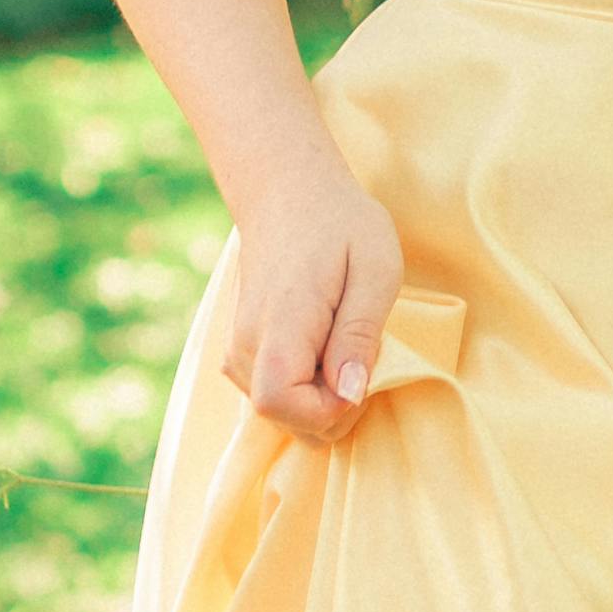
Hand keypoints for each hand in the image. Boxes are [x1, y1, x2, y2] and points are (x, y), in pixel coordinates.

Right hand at [221, 141, 405, 439]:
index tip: (362, 371)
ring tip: (343, 339)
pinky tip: (325, 345)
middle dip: (334, 406)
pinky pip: (276, 395)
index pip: (282, 404)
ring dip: (322, 395)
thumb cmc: (341, 224)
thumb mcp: (375, 268)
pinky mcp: (240, 352)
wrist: (287, 192)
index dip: (330, 409)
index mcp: (279, 324)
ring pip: (283, 413)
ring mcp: (237, 350)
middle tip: (360, 351)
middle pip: (286, 419)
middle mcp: (245, 344)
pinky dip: (306, 386)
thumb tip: (350, 394)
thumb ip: (359, 335)